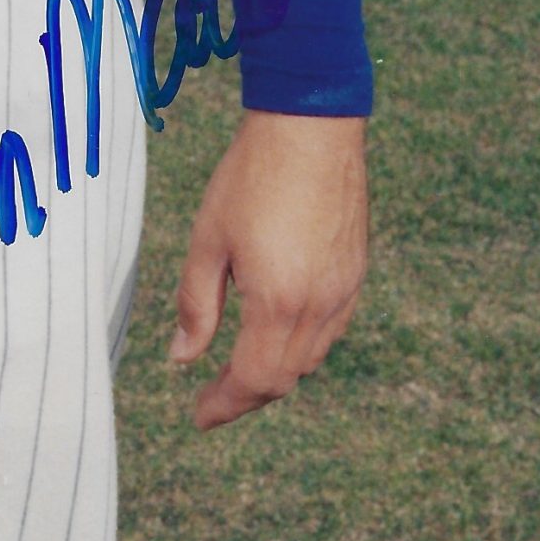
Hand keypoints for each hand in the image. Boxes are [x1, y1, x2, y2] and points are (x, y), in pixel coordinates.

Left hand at [169, 109, 367, 430]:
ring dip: (275, 371)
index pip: (253, 380)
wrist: (311, 124)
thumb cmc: (252, 175)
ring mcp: (345, 291)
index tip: (199, 416)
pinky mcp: (356, 272)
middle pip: (284, 379)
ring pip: (310, 358)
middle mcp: (320, 307)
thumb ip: (196, 304)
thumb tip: (182, 358)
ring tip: (239, 365)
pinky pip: (330, 330)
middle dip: (247, 395)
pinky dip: (300, 344)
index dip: (224, 405)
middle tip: (213, 396)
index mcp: (279, 303)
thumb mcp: (209, 238)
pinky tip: (276, 328)